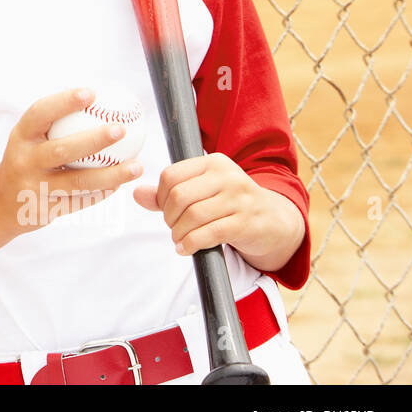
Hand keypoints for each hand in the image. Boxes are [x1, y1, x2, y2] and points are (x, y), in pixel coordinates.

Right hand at [0, 87, 144, 233]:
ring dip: (111, 174)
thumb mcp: (29, 138)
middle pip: (62, 150)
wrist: (0, 202)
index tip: (92, 93)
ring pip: (78, 182)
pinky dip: (102, 192)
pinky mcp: (45, 210)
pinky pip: (81, 201)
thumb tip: (100, 97)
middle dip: (94, 139)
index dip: (64, 101)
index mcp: (21, 136)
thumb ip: (56, 122)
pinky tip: (120, 184)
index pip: (40, 114)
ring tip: (137, 166)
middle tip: (121, 128)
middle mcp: (24, 161)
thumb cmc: (27, 159)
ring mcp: (34, 188)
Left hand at [132, 152, 304, 270]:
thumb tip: (136, 193)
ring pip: (192, 216)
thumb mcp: (202, 191)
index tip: (165, 210)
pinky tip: (186, 249)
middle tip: (173, 227)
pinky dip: (191, 244)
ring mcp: (239, 198)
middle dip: (169, 217)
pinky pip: (209, 233)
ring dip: (179, 233)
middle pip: (179, 196)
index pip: (171, 176)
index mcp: (212, 162)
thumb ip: (168, 193)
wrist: (274, 220)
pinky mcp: (246, 222)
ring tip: (179, 239)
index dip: (161, 197)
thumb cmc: (231, 204)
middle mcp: (227, 176)